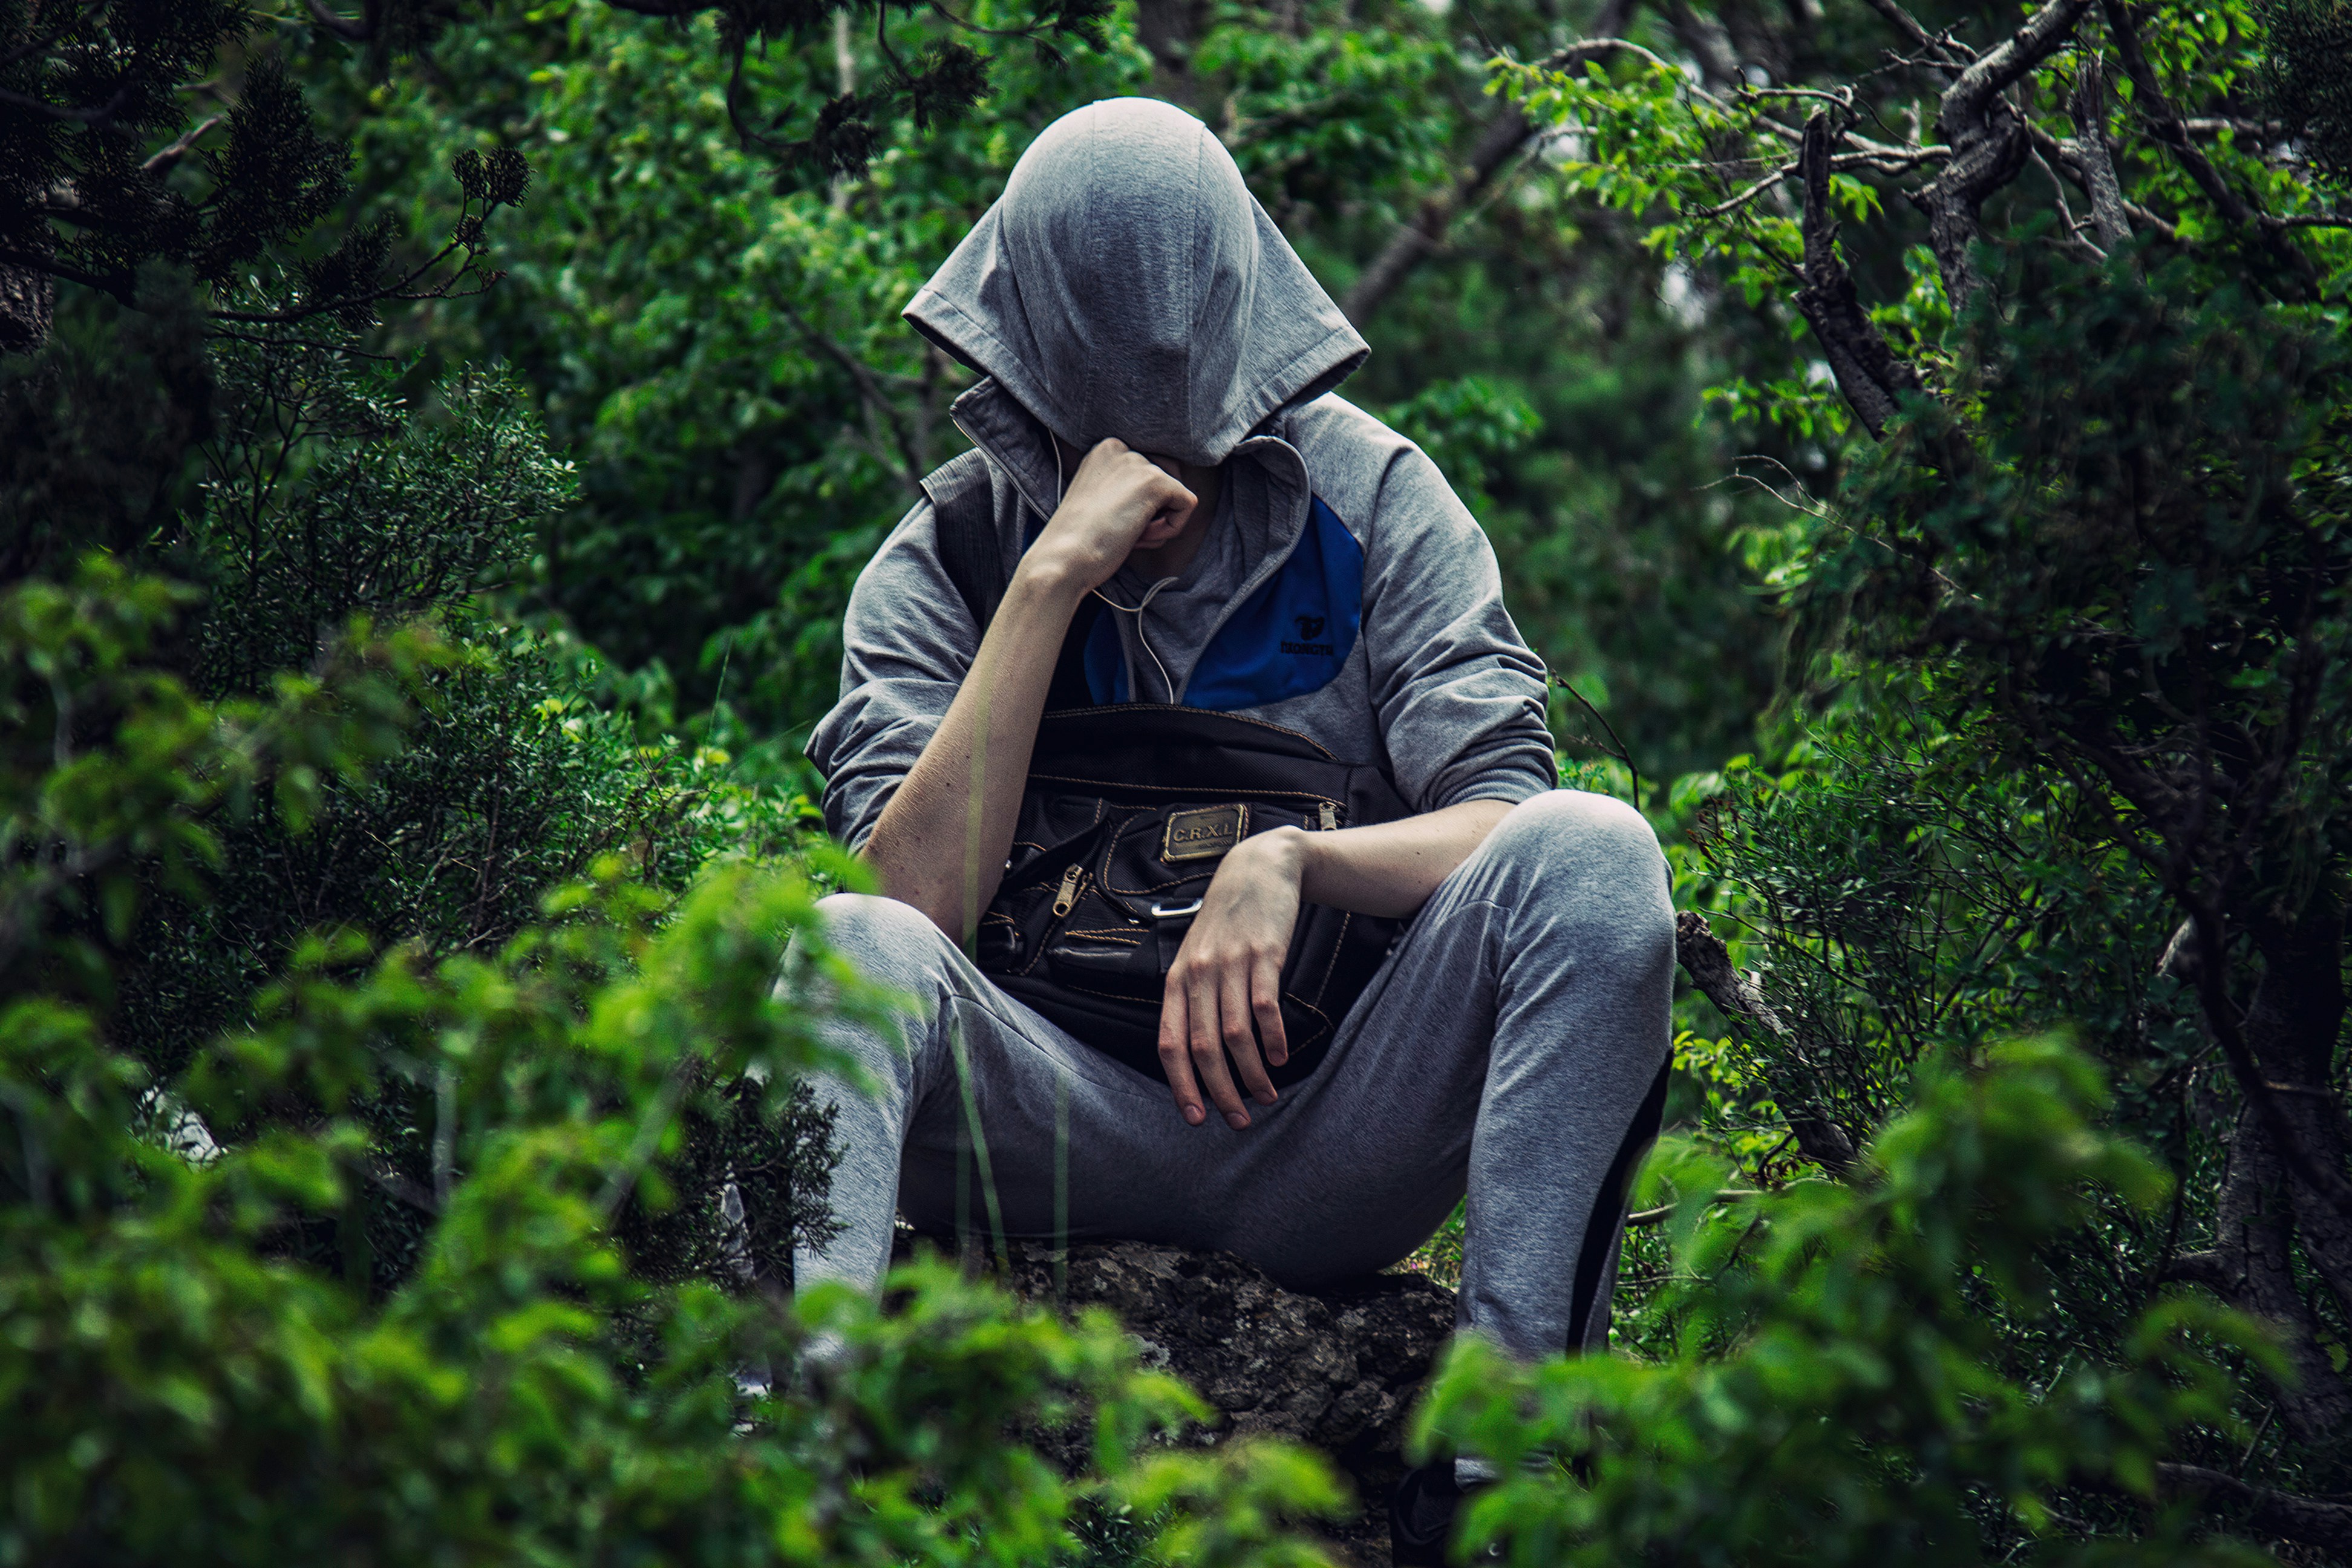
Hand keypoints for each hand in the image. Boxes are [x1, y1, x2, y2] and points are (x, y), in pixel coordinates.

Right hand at [1018, 438, 1197, 594]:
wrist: (1063, 558)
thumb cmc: (1080, 541)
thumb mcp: (1103, 501)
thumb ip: (1130, 489)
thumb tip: (1173, 494)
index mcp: (1105, 450)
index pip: (1148, 471)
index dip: (1139, 505)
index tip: (1110, 521)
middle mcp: (1121, 448)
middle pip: (1166, 479)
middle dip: (1153, 511)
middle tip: (1121, 530)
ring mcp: (1138, 462)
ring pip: (1176, 494)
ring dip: (1159, 522)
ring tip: (1128, 534)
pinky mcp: (1156, 481)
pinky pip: (1188, 504)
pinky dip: (1171, 528)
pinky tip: (1140, 536)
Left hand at [1159, 827, 1308, 1128]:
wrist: (1258, 869)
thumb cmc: (1227, 922)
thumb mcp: (1197, 956)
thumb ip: (1192, 1000)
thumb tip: (1195, 1057)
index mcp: (1177, 980)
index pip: (1169, 1043)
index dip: (1180, 1085)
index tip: (1195, 1117)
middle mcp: (1198, 974)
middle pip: (1203, 1047)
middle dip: (1219, 1091)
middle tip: (1238, 1120)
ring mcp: (1231, 964)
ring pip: (1235, 1034)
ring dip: (1251, 1074)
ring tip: (1266, 1096)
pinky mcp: (1264, 954)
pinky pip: (1265, 1007)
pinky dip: (1273, 1039)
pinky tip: (1281, 1057)